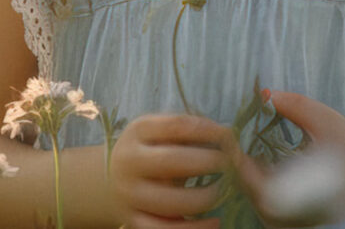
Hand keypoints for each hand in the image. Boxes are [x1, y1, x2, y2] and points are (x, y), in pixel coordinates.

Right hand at [108, 113, 236, 228]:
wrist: (114, 181)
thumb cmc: (150, 151)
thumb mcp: (160, 132)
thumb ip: (189, 131)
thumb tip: (229, 139)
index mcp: (138, 132)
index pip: (177, 125)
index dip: (209, 130)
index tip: (229, 137)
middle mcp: (129, 161)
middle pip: (171, 161)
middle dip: (208, 162)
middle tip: (230, 164)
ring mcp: (130, 194)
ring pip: (172, 201)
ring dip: (205, 198)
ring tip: (221, 193)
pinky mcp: (135, 221)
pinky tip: (214, 222)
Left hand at [233, 89, 344, 226]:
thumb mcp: (326, 121)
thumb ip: (295, 105)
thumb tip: (265, 94)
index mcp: (286, 194)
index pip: (243, 176)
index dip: (234, 152)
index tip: (233, 132)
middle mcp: (285, 216)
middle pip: (246, 191)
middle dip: (240, 165)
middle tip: (239, 139)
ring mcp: (292, 224)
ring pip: (257, 203)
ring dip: (252, 179)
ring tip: (253, 153)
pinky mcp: (300, 224)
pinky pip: (271, 209)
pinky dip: (265, 190)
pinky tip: (272, 170)